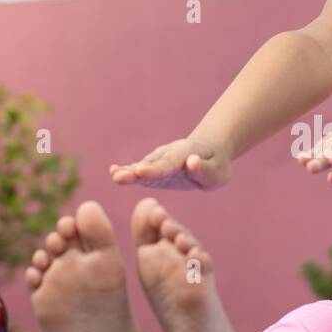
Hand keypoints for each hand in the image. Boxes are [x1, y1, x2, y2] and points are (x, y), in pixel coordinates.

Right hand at [110, 137, 232, 190]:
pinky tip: (113, 172)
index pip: (168, 165)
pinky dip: (127, 171)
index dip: (154, 170)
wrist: (209, 154)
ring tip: (114, 176)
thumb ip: (204, 169)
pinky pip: (140, 170)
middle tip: (118, 177)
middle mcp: (168, 155)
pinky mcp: (154, 169)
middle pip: (151, 165)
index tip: (140, 172)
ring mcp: (159, 160)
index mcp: (185, 155)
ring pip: (142, 167)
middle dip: (135, 172)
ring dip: (128, 172)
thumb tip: (192, 162)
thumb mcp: (218, 171)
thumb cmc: (216, 165)